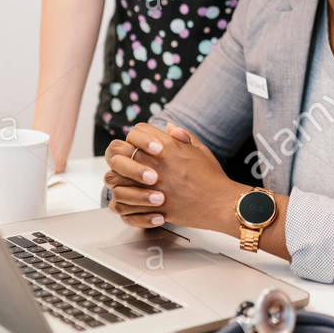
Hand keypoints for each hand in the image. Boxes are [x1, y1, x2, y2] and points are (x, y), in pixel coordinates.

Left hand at [104, 121, 232, 231]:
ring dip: (117, 180)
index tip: (140, 145)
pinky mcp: (149, 205)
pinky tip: (132, 202)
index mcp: (166, 146)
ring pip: (113, 178)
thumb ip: (183, 135)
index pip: (136, 132)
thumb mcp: (200, 149)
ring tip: (126, 183)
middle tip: (125, 163)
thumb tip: (169, 127)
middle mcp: (154, 163)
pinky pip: (122, 205)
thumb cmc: (212, 177)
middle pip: (118, 151)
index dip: (136, 137)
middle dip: (120, 156)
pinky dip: (123, 203)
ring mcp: (149, 185)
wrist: (220, 203)